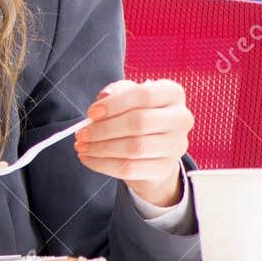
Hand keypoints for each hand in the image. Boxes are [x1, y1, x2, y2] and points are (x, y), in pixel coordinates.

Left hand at [73, 78, 193, 206]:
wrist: (154, 149)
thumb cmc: (137, 114)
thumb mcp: (127, 97)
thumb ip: (117, 92)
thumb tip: (104, 97)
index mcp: (172, 94)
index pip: (144, 95)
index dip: (114, 104)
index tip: (91, 113)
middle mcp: (181, 119)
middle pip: (139, 123)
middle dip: (104, 129)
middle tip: (81, 133)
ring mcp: (176, 146)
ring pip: (134, 148)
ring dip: (101, 148)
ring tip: (82, 146)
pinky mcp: (165, 168)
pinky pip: (130, 168)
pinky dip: (104, 164)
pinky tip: (88, 159)